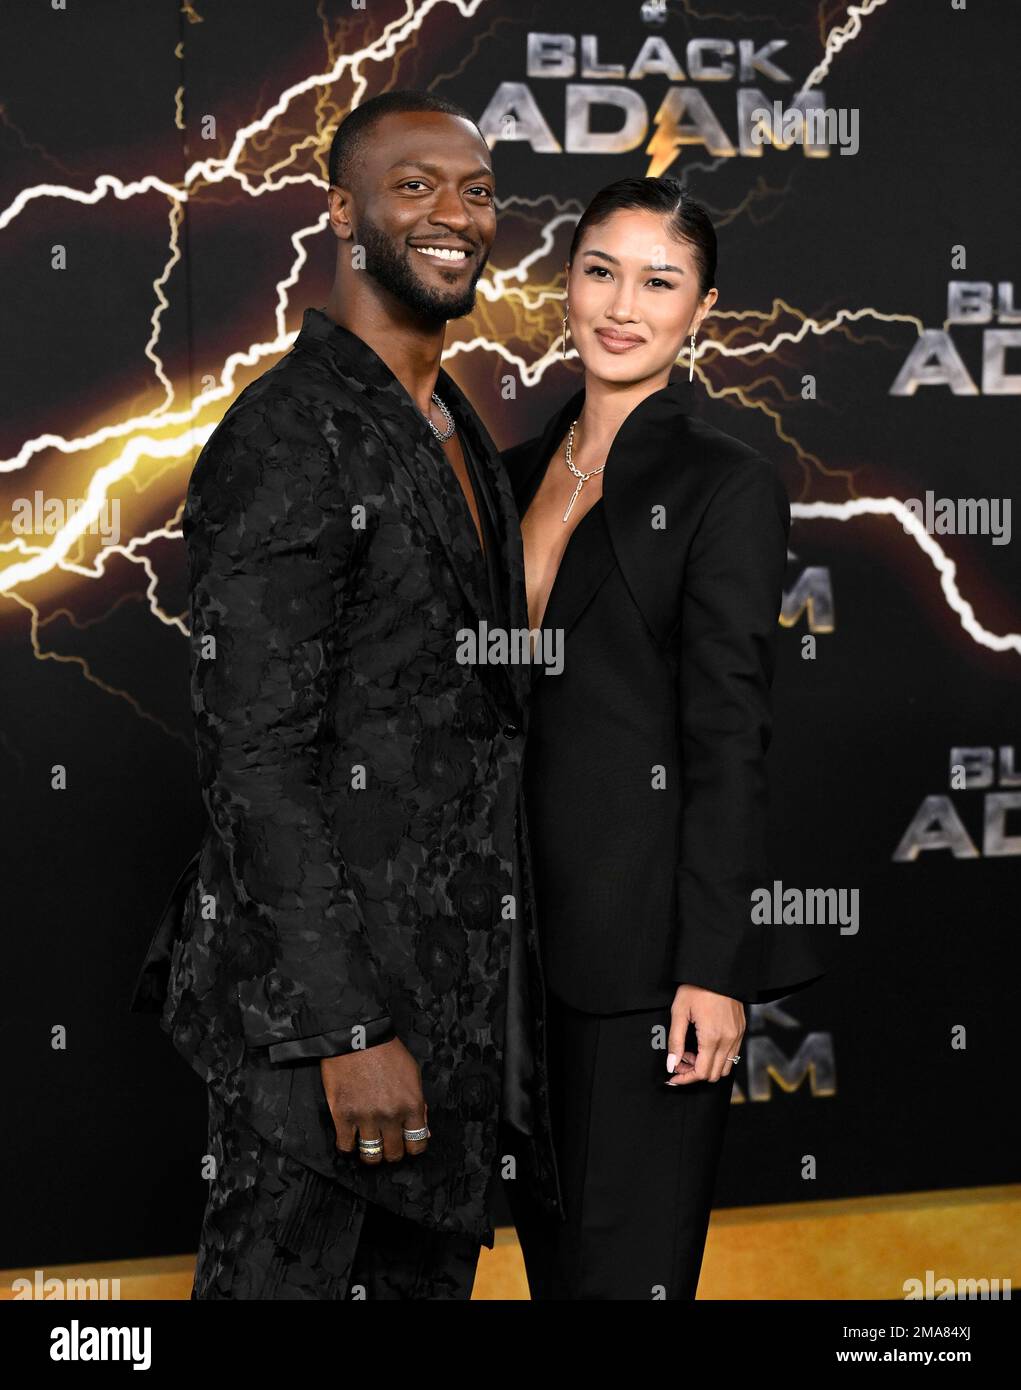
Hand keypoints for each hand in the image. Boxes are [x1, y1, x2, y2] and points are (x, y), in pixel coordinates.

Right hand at [320, 1037, 428, 1163]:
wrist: (356, 1037)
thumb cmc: (386, 1052)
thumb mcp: (412, 1074)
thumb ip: (419, 1104)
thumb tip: (423, 1129)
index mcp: (411, 1105)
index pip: (418, 1144)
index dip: (412, 1146)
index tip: (406, 1142)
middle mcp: (390, 1115)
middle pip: (394, 1154)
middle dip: (392, 1151)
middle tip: (386, 1142)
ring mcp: (365, 1118)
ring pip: (371, 1156)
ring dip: (371, 1153)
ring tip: (369, 1143)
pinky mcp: (342, 1116)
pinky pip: (345, 1146)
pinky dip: (348, 1145)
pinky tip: (350, 1136)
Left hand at [665, 984, 743, 1085]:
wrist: (717, 971)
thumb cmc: (696, 988)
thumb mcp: (679, 1012)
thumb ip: (675, 1041)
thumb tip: (671, 1065)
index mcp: (712, 1037)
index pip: (701, 1072)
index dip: (685, 1078)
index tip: (673, 1077)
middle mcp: (728, 1040)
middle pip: (714, 1074)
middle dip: (694, 1073)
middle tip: (680, 1061)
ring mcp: (737, 1036)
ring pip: (726, 1067)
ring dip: (708, 1066)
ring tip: (691, 1052)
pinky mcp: (741, 1030)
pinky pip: (732, 1055)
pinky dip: (718, 1057)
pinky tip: (704, 1045)